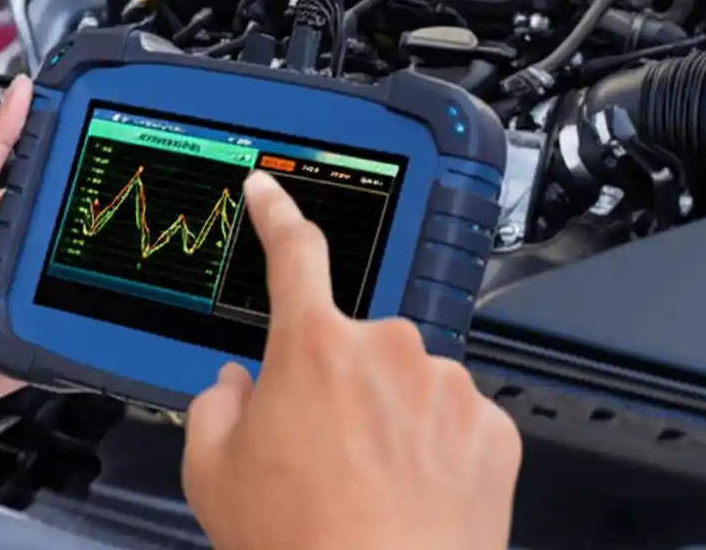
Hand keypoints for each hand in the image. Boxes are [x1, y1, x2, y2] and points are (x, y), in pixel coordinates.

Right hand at [183, 171, 522, 549]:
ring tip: (371, 485)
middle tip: (325, 451)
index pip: (293, 254)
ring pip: (411, 384)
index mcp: (315, 348)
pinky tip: (414, 494)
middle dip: (341, 383)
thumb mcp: (215, 475)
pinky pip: (455, 420)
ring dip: (392, 418)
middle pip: (357, 345)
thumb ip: (216, 407)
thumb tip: (236, 386)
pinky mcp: (490, 426)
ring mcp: (447, 386)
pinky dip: (436, 448)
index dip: (277, 215)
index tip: (270, 191)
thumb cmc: (302, 544)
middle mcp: (389, 351)